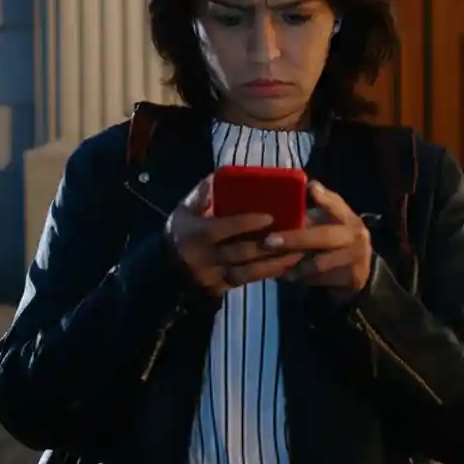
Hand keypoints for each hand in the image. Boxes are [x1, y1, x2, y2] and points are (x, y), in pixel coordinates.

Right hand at [165, 174, 304, 295]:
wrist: (166, 269)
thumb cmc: (181, 232)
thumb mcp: (185, 210)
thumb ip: (202, 195)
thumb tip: (220, 175)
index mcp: (197, 234)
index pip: (224, 228)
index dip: (246, 223)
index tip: (270, 216)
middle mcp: (205, 257)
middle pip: (240, 252)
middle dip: (268, 246)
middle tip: (293, 236)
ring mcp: (214, 276)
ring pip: (247, 272)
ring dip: (274, 264)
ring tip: (298, 253)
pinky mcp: (222, 288)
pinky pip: (247, 281)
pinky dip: (268, 274)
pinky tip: (286, 266)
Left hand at [263, 181, 372, 302]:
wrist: (361, 268)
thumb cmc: (337, 237)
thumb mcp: (331, 221)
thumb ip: (315, 210)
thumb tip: (296, 194)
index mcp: (347, 217)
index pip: (336, 204)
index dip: (324, 198)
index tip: (310, 189)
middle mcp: (354, 235)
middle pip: (324, 236)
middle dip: (295, 239)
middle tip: (269, 241)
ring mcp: (355, 257)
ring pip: (320, 262)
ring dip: (293, 264)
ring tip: (272, 264)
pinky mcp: (352, 278)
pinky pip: (320, 279)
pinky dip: (300, 278)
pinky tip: (284, 276)